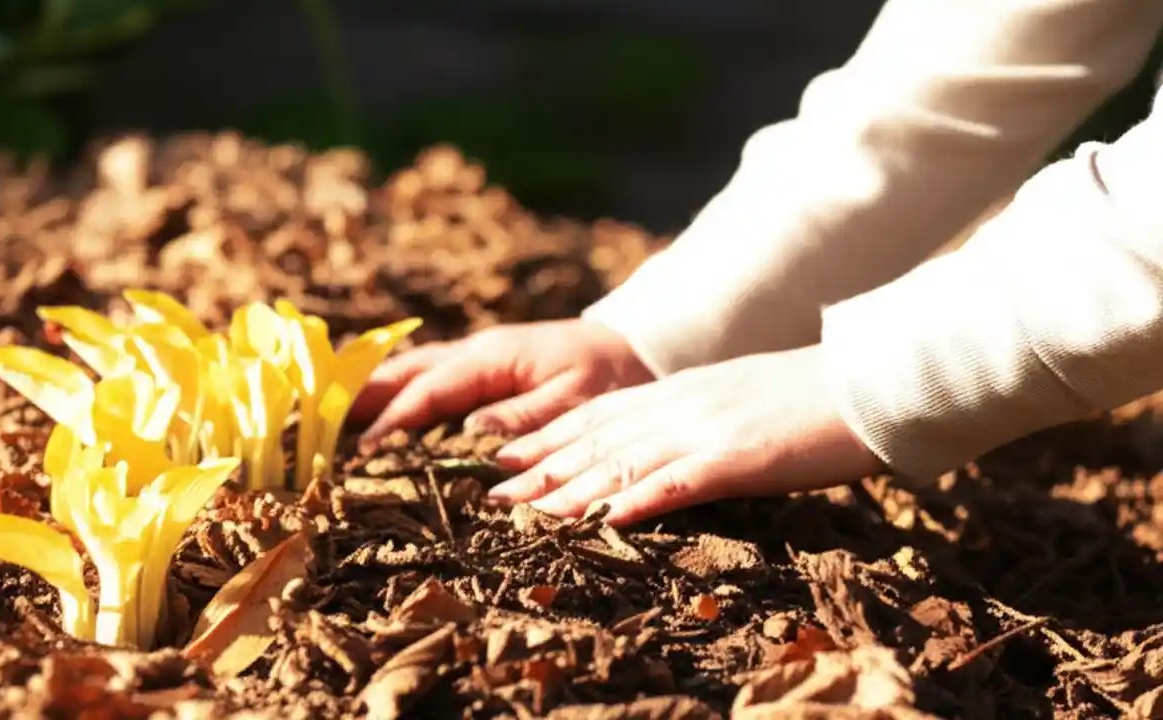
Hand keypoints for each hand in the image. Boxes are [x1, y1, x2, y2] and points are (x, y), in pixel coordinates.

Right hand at [352, 319, 656, 445]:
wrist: (634, 346)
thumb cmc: (609, 375)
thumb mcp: (578, 399)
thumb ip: (527, 417)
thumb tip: (474, 436)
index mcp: (494, 358)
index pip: (432, 389)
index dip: (395, 418)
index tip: (364, 449)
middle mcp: (477, 352)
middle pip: (407, 371)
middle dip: (362, 395)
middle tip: (317, 421)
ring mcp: (476, 357)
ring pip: (411, 370)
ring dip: (371, 390)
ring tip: (329, 415)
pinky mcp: (482, 367)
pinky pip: (428, 377)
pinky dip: (396, 390)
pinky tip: (374, 408)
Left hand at [488, 345, 884, 525]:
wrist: (867, 377)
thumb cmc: (811, 397)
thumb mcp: (737, 401)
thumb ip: (694, 418)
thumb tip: (663, 446)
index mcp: (679, 393)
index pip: (597, 415)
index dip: (546, 436)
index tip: (504, 456)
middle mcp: (679, 407)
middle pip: (595, 439)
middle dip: (538, 468)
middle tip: (488, 494)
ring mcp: (706, 430)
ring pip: (620, 461)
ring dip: (566, 489)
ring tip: (521, 514)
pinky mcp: (739, 456)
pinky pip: (677, 482)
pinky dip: (635, 500)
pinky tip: (601, 520)